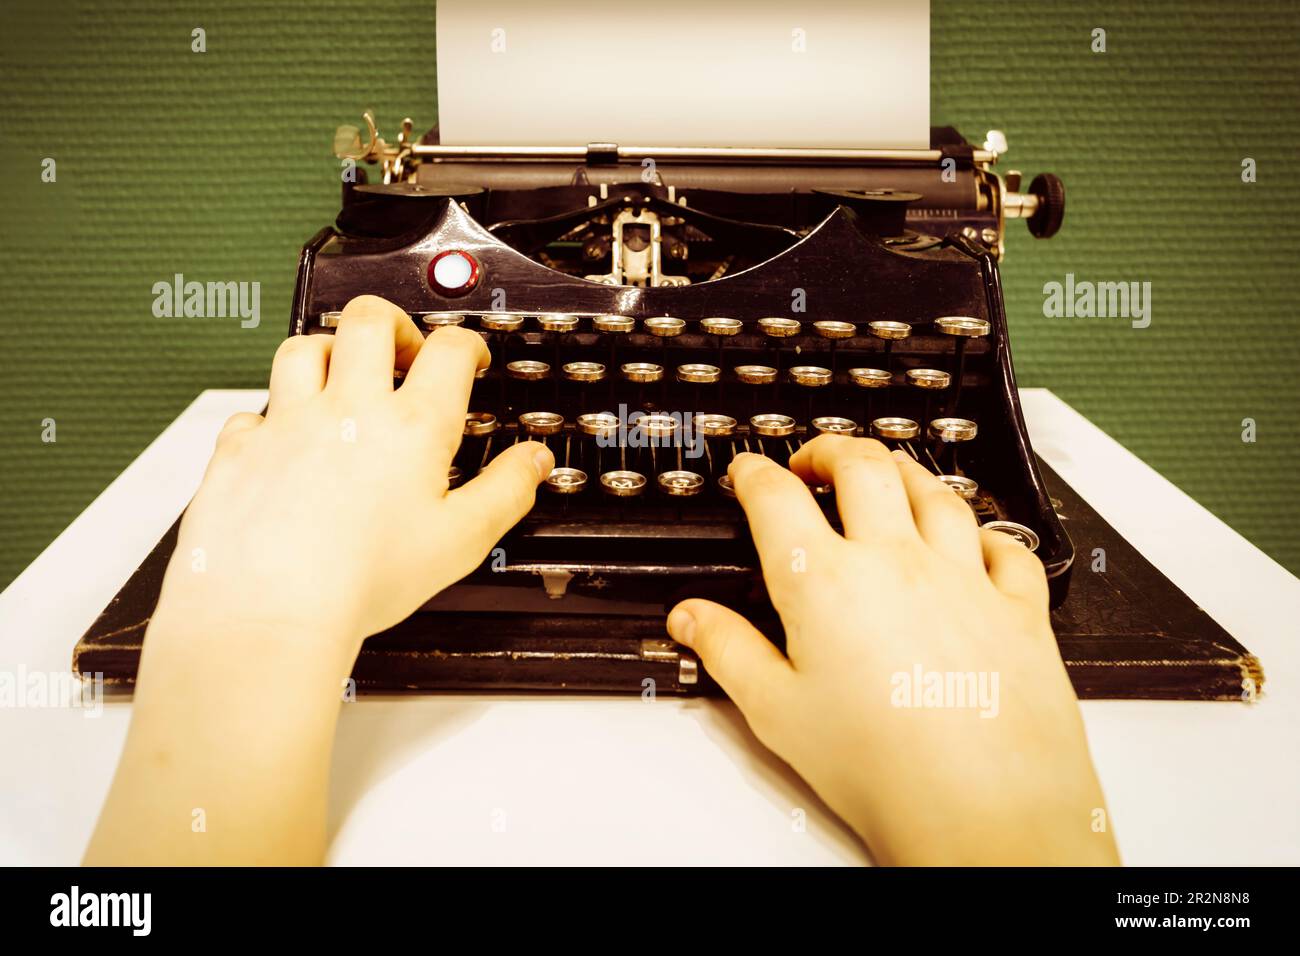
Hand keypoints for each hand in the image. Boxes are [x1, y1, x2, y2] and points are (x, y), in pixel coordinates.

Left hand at [157, 294, 552, 659]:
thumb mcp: (461, 541)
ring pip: (304, 347)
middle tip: (403, 353)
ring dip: (330, 353)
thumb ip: (506, 492)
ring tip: (343, 380)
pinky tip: (286, 442)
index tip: (469, 360)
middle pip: (369, 319)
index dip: (467, 345)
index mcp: (410, 427)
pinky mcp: (240, 448)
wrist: (270, 610)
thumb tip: (533, 461)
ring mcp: (288, 422)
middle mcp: (347, 409)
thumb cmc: (363, 580)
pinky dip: (273, 416)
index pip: (449, 350)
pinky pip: (253, 409)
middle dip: (394, 325)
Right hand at [667, 437, 1118, 865]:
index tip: (748, 471)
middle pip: (864, 467)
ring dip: (905, 471)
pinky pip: (1008, 546)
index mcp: (825, 583)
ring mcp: (964, 578)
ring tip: (888, 476)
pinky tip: (977, 538)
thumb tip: (692, 619)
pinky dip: (988, 531)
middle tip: (814, 460)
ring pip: (937, 491)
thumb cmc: (882, 768)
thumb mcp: (777, 713)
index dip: (755, 473)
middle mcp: (896, 563)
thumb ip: (728, 652)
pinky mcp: (1018, 607)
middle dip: (830, 449)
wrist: (983, 809)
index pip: (778, 498)